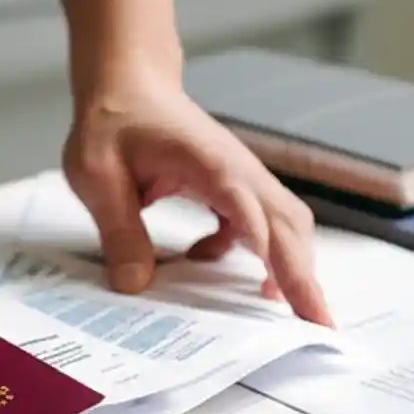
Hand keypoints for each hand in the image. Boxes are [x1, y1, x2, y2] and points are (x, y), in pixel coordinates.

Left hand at [63, 79, 332, 325]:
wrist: (128, 87)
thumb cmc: (115, 123)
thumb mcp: (97, 176)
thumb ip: (118, 230)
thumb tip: (135, 284)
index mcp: (209, 165)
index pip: (247, 210)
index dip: (267, 253)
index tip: (281, 292)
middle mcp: (239, 172)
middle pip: (288, 226)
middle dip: (303, 278)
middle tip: (316, 326)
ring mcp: (243, 179)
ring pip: (287, 227)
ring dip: (293, 268)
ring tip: (291, 314)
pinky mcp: (236, 188)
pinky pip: (263, 225)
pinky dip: (254, 252)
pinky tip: (207, 260)